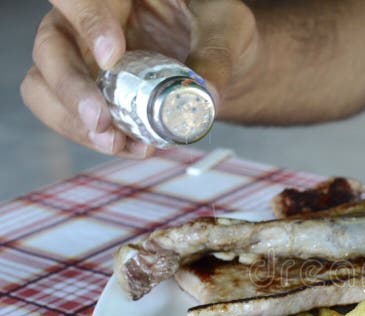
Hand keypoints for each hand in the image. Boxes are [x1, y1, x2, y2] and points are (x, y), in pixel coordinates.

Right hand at [20, 0, 257, 157]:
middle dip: (70, 88)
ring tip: (116, 143)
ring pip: (44, 87)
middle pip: (50, 48)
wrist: (222, 60)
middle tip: (101, 120)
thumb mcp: (226, 29)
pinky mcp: (88, 95)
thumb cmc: (218, 30)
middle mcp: (83, 24)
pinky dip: (95, 139)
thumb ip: (215, 55)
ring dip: (74, 123)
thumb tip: (206, 95)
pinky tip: (132, 147)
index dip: (88, 24)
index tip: (112, 56)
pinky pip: (69, 119)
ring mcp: (80, 60)